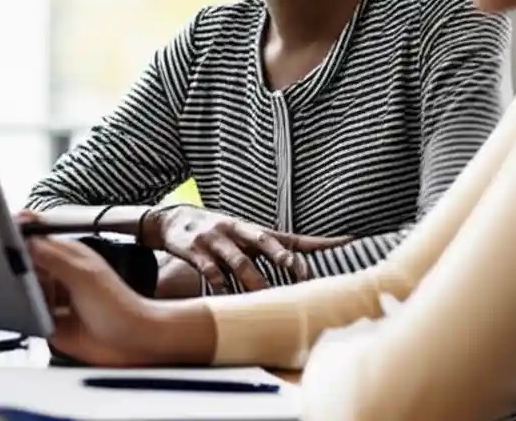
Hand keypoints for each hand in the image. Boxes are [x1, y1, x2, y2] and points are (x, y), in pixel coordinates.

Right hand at [27, 236, 203, 365]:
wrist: (133, 343)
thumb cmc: (119, 307)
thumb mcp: (82, 275)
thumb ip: (52, 257)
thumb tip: (24, 242)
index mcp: (66, 255)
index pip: (33, 240)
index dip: (16, 239)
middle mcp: (58, 275)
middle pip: (24, 267)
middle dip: (13, 270)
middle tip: (2, 272)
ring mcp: (54, 299)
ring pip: (23, 293)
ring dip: (18, 295)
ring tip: (18, 297)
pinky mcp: (51, 323)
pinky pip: (27, 318)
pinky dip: (23, 318)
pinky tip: (25, 317)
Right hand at [140, 205, 351, 292]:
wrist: (168, 219)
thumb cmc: (212, 231)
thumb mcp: (237, 233)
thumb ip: (262, 248)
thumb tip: (297, 268)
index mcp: (251, 228)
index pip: (289, 236)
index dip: (317, 241)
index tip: (346, 242)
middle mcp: (236, 230)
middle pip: (264, 241)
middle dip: (281, 256)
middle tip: (298, 271)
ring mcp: (215, 240)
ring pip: (238, 261)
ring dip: (252, 280)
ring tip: (264, 295)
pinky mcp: (194, 251)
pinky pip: (209, 270)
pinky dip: (218, 283)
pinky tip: (225, 294)